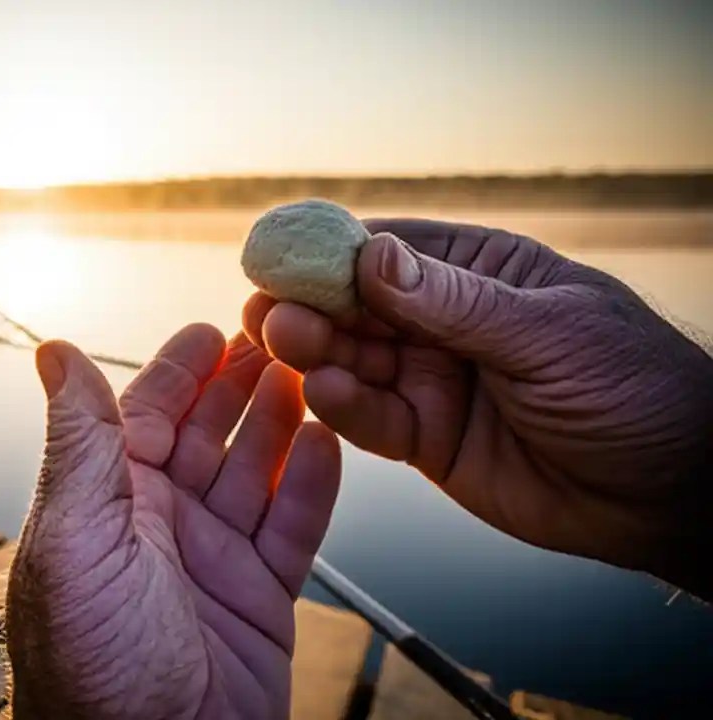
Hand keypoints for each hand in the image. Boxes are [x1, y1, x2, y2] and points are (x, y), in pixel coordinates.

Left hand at [3, 325, 341, 718]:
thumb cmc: (88, 667)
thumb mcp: (74, 538)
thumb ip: (79, 442)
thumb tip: (55, 353)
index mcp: (103, 506)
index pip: (143, 417)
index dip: (178, 372)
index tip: (213, 329)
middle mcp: (157, 527)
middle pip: (206, 436)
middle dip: (238, 387)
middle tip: (278, 339)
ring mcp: (210, 562)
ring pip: (254, 474)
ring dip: (280, 424)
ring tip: (311, 375)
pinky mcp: (258, 600)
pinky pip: (291, 529)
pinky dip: (312, 486)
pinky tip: (328, 444)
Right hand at [243, 219, 712, 595]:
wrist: (669, 493)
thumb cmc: (632, 391)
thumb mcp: (545, 334)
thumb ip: (453, 302)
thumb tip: (372, 258)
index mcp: (481, 273)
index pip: (392, 251)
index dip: (332, 251)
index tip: (281, 251)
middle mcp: (446, 323)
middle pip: (359, 306)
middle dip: (312, 304)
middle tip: (267, 305)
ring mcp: (432, 380)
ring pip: (354, 361)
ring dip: (315, 351)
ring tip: (283, 342)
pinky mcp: (425, 439)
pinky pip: (372, 420)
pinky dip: (343, 407)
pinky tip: (322, 392)